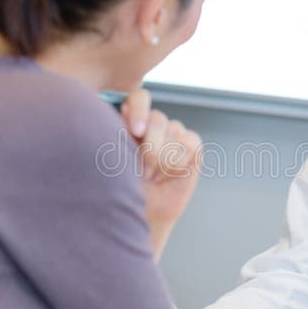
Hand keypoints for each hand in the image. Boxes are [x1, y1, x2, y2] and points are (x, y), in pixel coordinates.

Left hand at [119, 89, 201, 258]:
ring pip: (175, 130)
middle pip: (158, 118)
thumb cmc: (123, 185)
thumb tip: (129, 112)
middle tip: (143, 170)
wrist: (142, 210)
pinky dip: (179, 161)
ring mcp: (175, 133)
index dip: (139, 111)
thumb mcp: (115, 157)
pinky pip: (190, 143)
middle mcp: (154, 124)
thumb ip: (120, 132)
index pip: (140, 98)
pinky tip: (171, 173)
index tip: (135, 132)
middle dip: (151, 148)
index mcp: (132, 120)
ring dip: (164, 159)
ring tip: (155, 175)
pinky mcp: (192, 145)